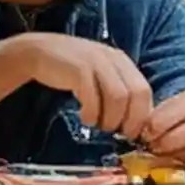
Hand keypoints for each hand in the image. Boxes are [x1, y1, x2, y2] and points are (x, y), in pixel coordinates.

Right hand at [22, 33, 152, 139]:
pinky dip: (92, 113)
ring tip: (98, 125)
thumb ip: (117, 91)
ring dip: (110, 119)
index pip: (145, 90)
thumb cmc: (72, 70)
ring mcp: (97, 62)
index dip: (141, 115)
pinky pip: (93, 96)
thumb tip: (132, 122)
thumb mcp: (100, 75)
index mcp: (122, 61)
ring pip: (118, 97)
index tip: (132, 132)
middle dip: (130, 120)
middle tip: (117, 133)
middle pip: (136, 93)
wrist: (39, 51)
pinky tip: (85, 117)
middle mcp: (114, 59)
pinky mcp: (79, 68)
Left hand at [142, 83, 184, 166]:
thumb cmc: (181, 110)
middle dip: (167, 143)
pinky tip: (172, 157)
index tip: (144, 132)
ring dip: (174, 155)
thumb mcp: (170, 103)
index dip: (157, 124)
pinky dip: (183, 162)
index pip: (176, 110)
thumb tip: (135, 130)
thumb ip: (156, 114)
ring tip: (160, 152)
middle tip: (151, 146)